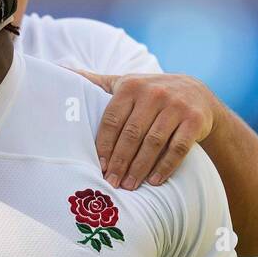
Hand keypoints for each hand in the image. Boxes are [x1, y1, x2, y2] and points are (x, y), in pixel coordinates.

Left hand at [74, 70, 221, 189]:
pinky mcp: (194, 120)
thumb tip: (60, 70)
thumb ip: (96, 82)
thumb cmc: (150, 93)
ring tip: (129, 186)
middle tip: (112, 183)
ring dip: (139, 168)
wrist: (197, 93)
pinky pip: (178, 148)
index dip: (105, 145)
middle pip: (131, 134)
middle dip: (120, 161)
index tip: (99, 166)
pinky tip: (154, 181)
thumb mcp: (125, 83)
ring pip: (153, 142)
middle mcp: (154, 93)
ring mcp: (176, 106)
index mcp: (131, 86)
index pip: (113, 120)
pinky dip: (165, 166)